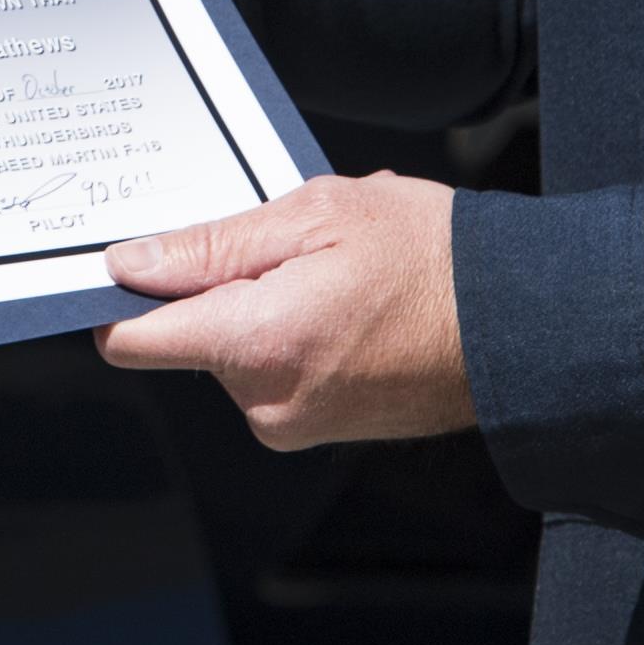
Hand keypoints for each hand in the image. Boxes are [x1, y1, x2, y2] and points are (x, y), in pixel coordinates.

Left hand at [99, 174, 472, 448]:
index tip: (132, 264)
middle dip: (222, 287)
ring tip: (335, 274)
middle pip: (188, 338)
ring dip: (263, 307)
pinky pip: (272, 371)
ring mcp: (293, 423)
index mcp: (256, 344)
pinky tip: (348, 306)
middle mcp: (265, 401)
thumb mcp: (318, 215)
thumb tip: (129, 265)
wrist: (523, 325)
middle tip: (293, 248)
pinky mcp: (317, 429)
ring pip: (233, 350)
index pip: (132, 339)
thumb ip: (211, 245)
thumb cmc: (434, 259)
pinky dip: (292, 334)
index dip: (120, 296)